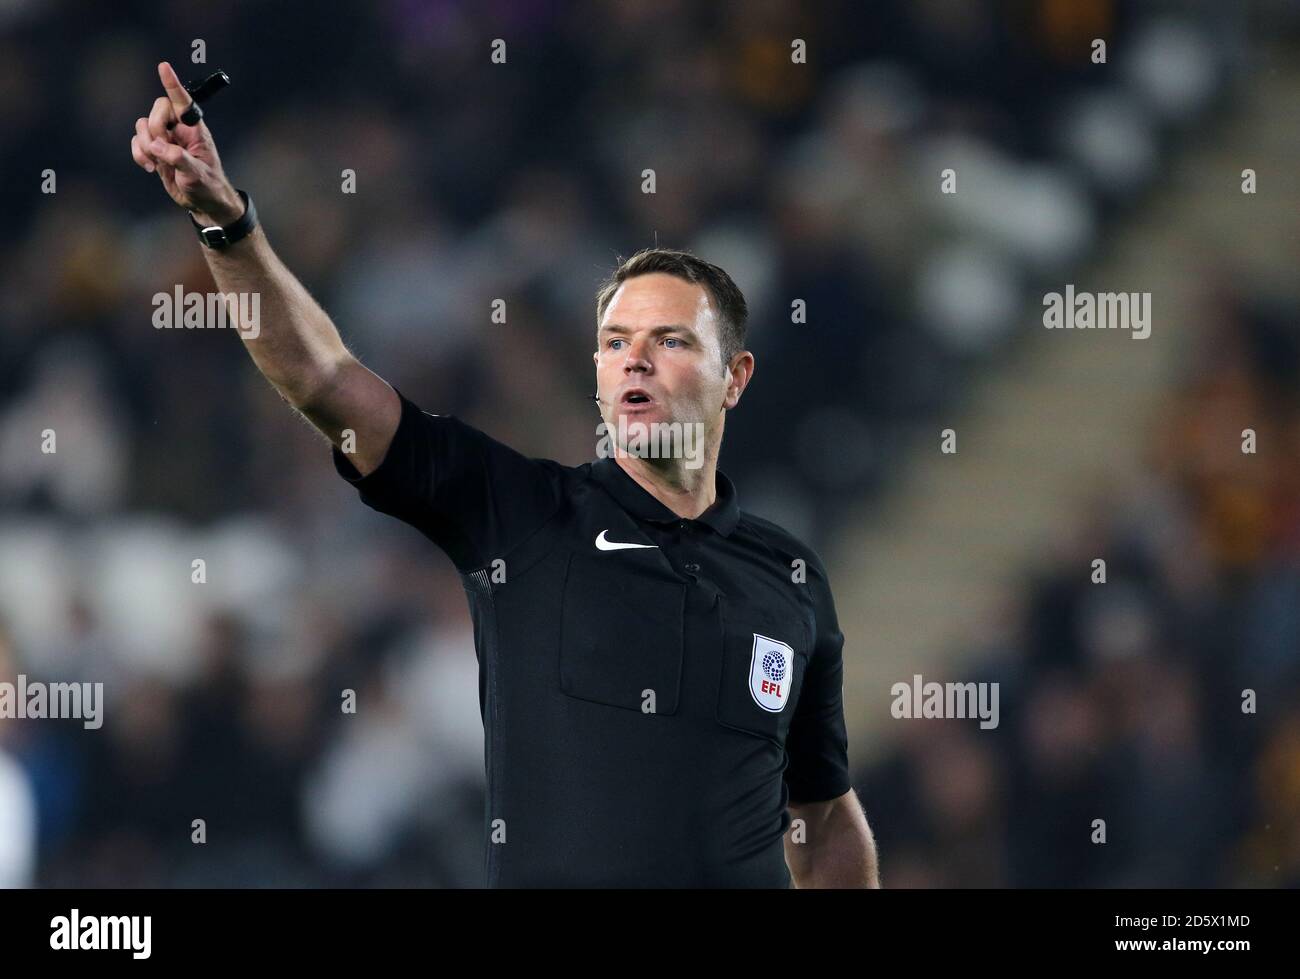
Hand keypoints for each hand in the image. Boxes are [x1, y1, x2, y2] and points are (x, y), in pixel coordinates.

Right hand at [130, 61, 241, 225]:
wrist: (203, 203)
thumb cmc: (208, 186)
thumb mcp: (197, 174)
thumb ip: (177, 158)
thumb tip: (157, 145)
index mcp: (195, 129)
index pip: (183, 101)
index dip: (172, 84)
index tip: (164, 67)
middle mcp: (179, 129)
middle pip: (157, 109)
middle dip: (154, 128)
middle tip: (161, 149)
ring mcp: (166, 139)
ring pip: (143, 125)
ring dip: (144, 144)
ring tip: (156, 163)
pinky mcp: (155, 150)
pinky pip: (138, 141)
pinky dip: (138, 153)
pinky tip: (150, 168)